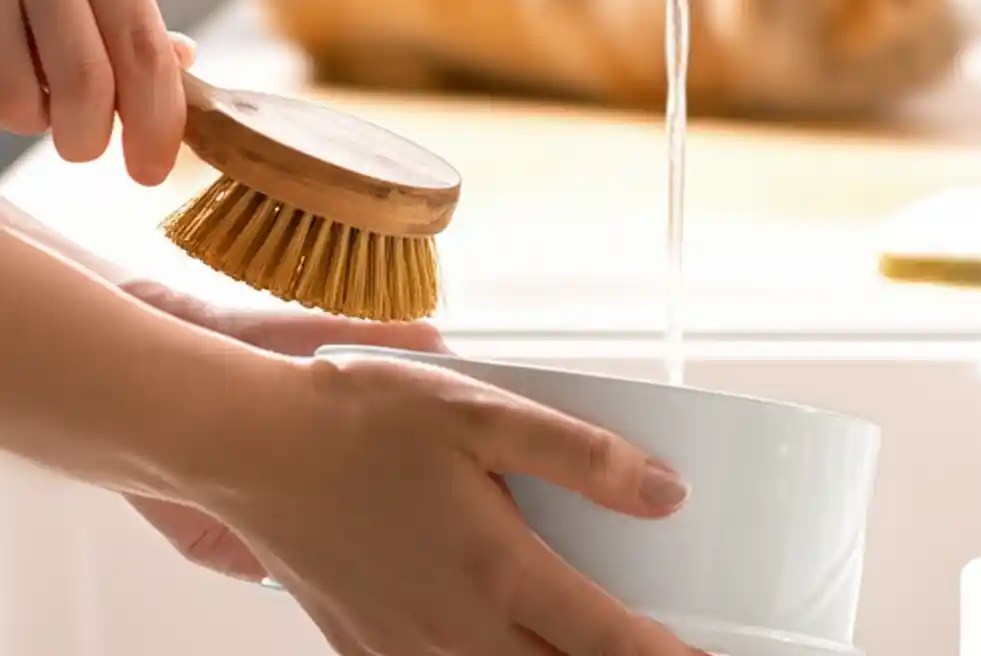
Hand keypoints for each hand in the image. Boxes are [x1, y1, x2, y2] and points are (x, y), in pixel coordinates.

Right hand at [0, 0, 195, 184]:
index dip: (156, 124)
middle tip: (87, 143)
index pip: (143, 52)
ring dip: (33, 117)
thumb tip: (179, 63)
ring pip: (16, 96)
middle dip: (90, 137)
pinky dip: (1, 95)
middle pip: (84, 83)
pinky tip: (7, 62)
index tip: (152, 169)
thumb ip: (131, 1)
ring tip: (35, 87)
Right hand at [123, 281, 697, 655]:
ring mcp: (410, 649)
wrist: (249, 449)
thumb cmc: (360, 423)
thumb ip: (580, 456)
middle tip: (659, 652)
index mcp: (499, 571)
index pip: (611, 642)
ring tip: (584, 644)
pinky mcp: (369, 650)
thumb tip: (665, 493)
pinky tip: (493, 641)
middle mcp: (459, 628)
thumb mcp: (481, 414)